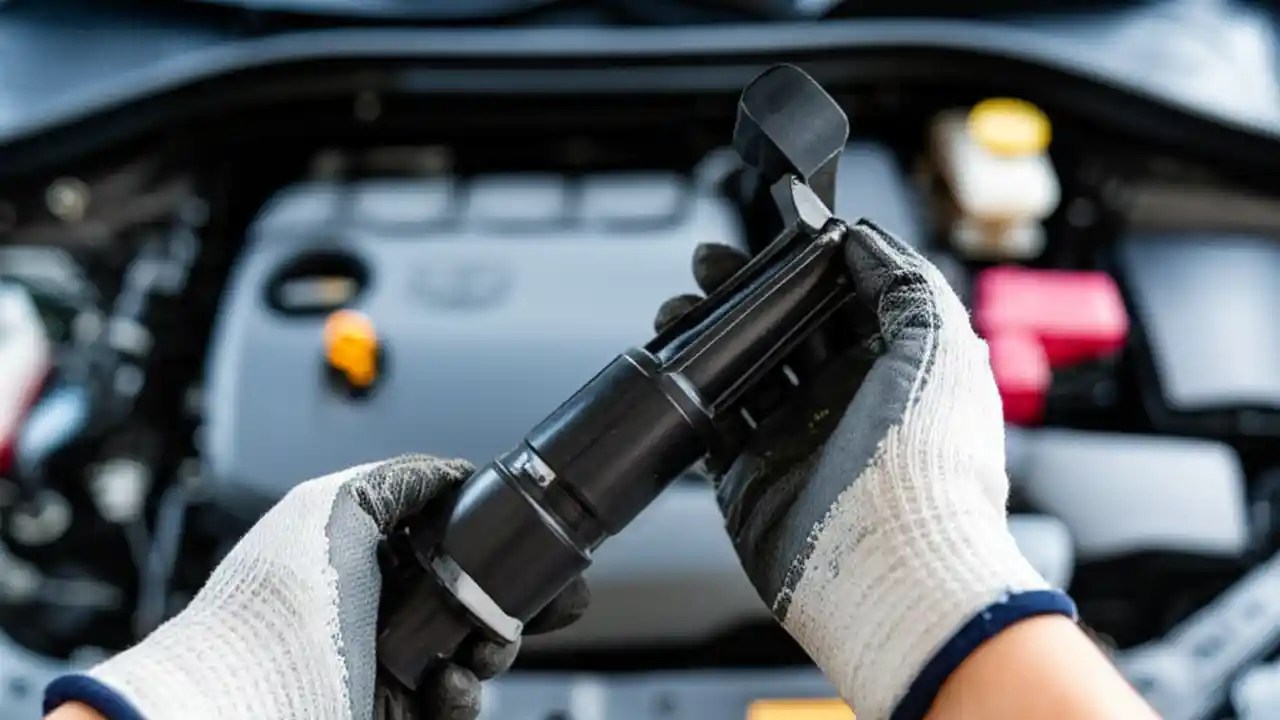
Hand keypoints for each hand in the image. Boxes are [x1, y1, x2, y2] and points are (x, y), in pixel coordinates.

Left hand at [44, 454, 587, 719]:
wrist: (254, 705)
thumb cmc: (279, 612)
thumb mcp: (337, 508)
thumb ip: (398, 481)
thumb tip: (453, 473)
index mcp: (360, 556)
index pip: (444, 540)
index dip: (491, 540)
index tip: (527, 541)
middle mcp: (375, 610)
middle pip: (472, 597)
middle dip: (510, 599)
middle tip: (532, 602)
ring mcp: (387, 666)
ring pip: (474, 652)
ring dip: (494, 647)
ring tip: (482, 649)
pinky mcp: (397, 712)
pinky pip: (457, 703)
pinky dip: (465, 695)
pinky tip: (450, 683)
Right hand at [657, 222, 1068, 719]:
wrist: (893, 569)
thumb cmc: (932, 463)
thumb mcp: (940, 344)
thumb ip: (903, 280)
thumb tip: (861, 240)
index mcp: (894, 364)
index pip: (844, 296)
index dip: (808, 262)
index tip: (776, 235)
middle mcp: (844, 398)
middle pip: (783, 326)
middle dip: (746, 290)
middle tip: (710, 262)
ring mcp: (795, 437)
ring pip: (740, 370)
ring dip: (708, 335)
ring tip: (678, 308)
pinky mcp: (751, 477)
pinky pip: (713, 425)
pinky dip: (691, 395)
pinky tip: (674, 367)